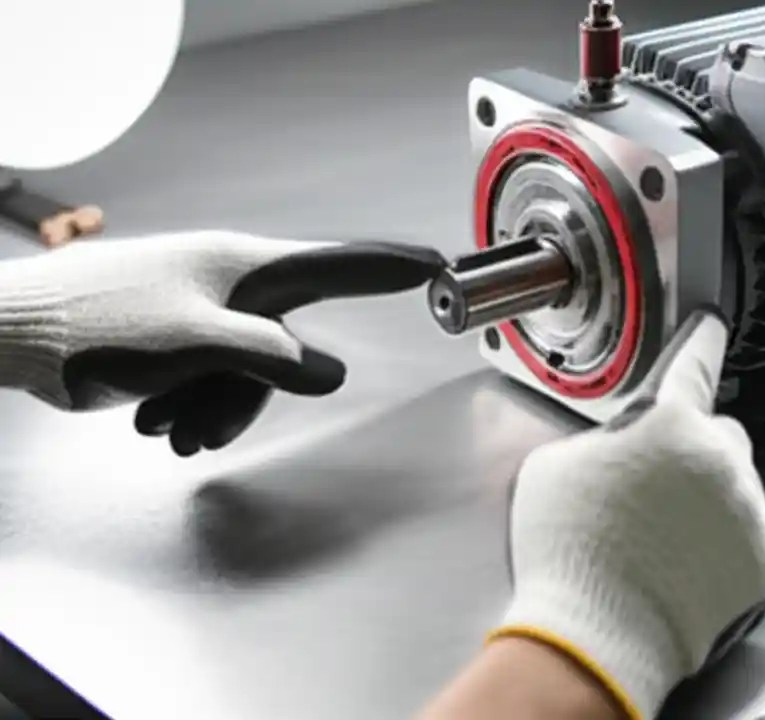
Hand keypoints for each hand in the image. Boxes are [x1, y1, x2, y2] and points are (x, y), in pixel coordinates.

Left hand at [0, 230, 442, 454]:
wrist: (16, 332)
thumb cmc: (103, 324)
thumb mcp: (197, 345)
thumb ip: (270, 358)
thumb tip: (332, 371)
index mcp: (245, 267)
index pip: (338, 264)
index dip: (390, 269)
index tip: (437, 267)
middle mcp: (230, 283)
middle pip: (281, 345)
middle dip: (245, 397)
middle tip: (198, 432)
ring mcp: (201, 307)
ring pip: (243, 368)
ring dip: (209, 409)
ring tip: (161, 431)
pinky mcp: (175, 332)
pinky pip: (209, 374)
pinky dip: (187, 403)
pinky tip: (150, 421)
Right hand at [494, 310, 764, 718]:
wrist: (597, 636)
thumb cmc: (571, 552)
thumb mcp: (556, 467)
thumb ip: (601, 439)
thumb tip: (617, 446)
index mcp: (671, 421)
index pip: (694, 363)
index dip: (701, 341)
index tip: (712, 327)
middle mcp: (722, 456)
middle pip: (715, 434)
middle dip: (690, 451)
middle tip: (648, 490)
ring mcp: (749, 508)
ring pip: (734, 487)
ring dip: (707, 500)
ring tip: (658, 540)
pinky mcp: (764, 557)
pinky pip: (747, 535)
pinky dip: (722, 545)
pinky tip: (682, 565)